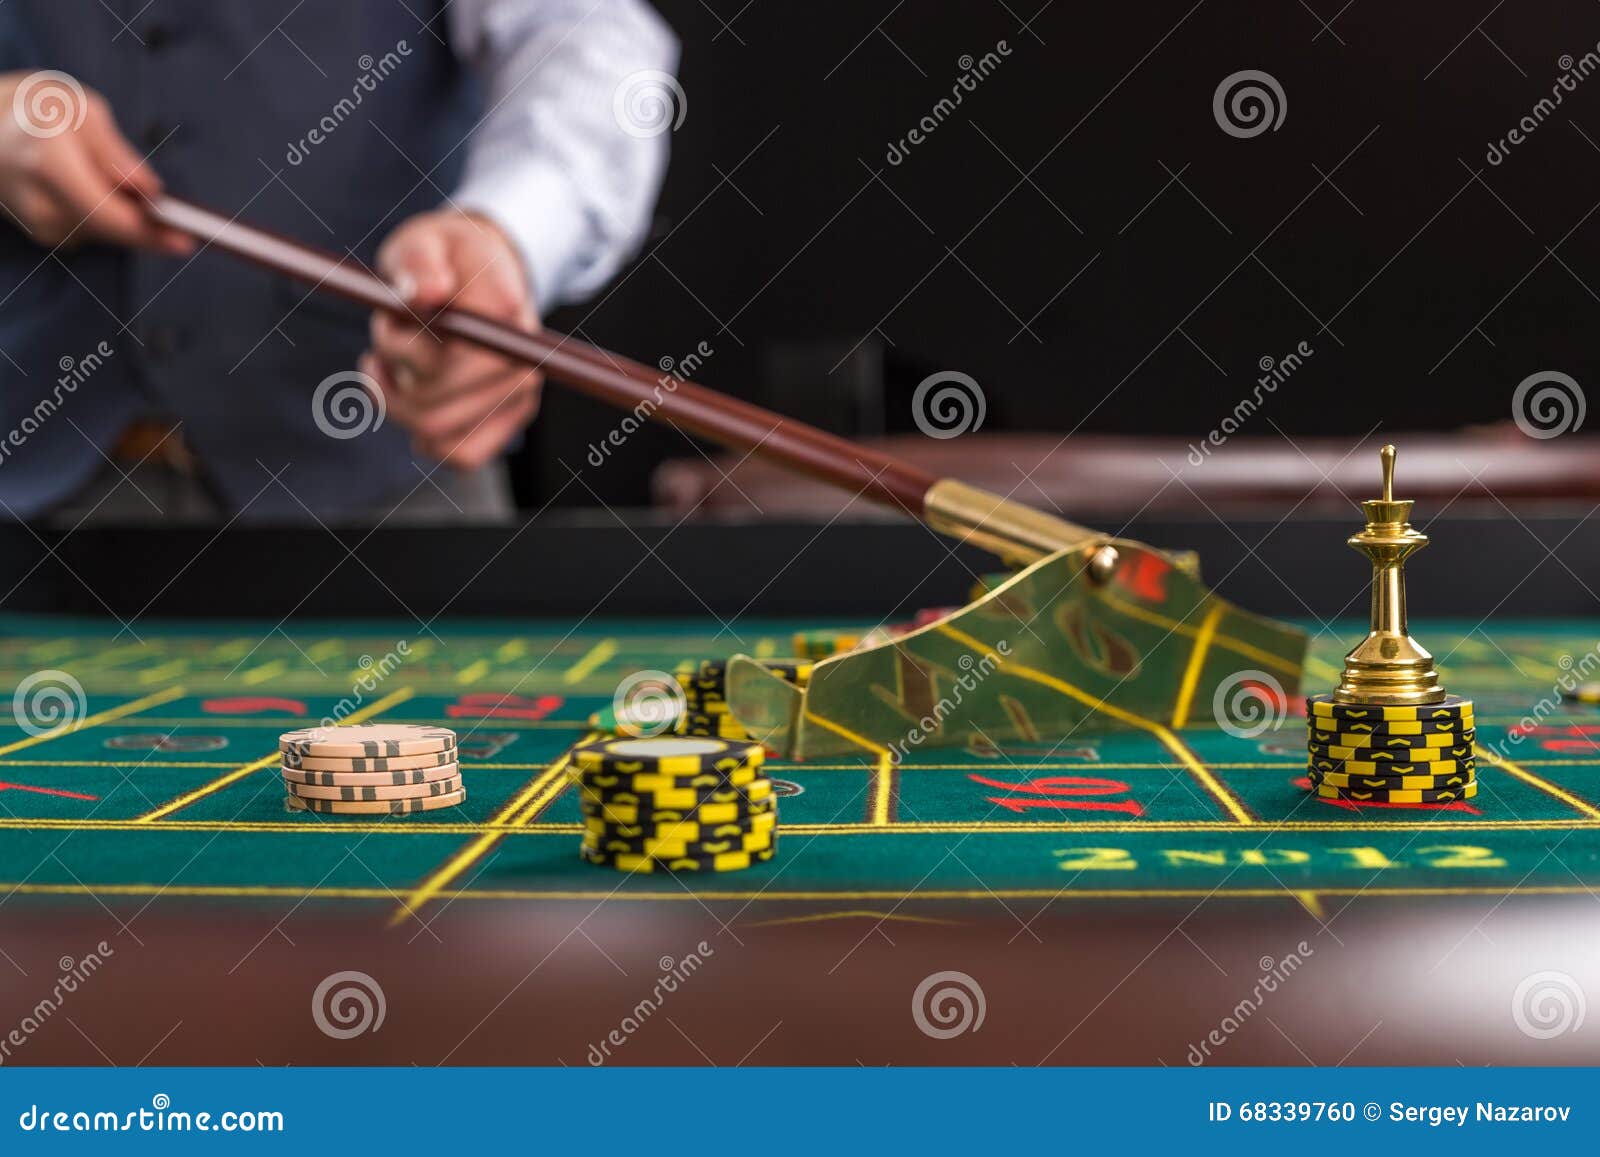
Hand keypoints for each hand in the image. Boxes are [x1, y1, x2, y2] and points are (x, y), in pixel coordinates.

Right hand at [0, 70, 191, 253]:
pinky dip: (108, 221)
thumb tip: (150, 190)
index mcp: (46, 160)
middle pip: (110, 231)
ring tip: (139, 204)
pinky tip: (108, 201)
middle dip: (149, 232)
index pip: (106, 213)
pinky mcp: (41, 233)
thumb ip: (117, 152)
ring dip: (129, 223)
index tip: (187, 242)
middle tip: (184, 236)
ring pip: (104, 235)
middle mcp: (37, 198)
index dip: (149, 231)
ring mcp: (35, 221)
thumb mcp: (82, 111)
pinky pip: (91, 234)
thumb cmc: (41, 109)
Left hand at [363, 209, 541, 470]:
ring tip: (391, 363)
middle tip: (384, 336)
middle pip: (436, 407)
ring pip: (437, 433)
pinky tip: (411, 398)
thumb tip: (425, 293)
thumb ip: (419, 262)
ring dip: (397, 402)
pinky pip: (461, 456)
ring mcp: (520, 396)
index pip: (449, 362)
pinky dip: (424, 436)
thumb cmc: (447, 256)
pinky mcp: (509, 420)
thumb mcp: (423, 241)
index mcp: (506, 312)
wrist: (483, 272)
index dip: (404, 351)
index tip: (392, 318)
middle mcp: (523, 361)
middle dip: (392, 377)